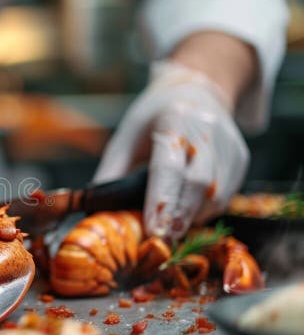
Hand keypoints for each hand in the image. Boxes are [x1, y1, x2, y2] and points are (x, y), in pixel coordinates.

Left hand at [94, 61, 248, 239]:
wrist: (194, 92)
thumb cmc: (152, 120)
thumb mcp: (126, 137)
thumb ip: (112, 172)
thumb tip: (94, 211)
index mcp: (173, 119)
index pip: (169, 166)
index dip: (162, 201)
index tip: (153, 230)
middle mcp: (207, 129)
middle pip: (199, 182)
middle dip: (180, 216)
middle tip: (162, 242)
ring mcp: (229, 143)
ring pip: (218, 192)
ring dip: (194, 217)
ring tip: (172, 231)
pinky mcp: (240, 157)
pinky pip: (227, 193)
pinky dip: (206, 211)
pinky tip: (188, 216)